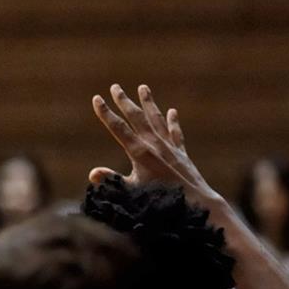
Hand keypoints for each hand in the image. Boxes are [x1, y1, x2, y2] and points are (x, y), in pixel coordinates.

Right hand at [90, 84, 214, 199]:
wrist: (196, 201)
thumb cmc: (161, 199)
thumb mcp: (133, 191)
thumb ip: (113, 180)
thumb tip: (92, 174)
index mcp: (140, 152)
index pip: (118, 128)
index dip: (105, 113)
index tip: (97, 98)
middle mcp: (154, 144)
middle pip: (136, 117)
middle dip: (124, 101)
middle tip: (115, 86)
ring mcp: (169, 147)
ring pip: (156, 119)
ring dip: (149, 103)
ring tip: (143, 87)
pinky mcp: (181, 153)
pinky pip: (176, 133)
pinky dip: (173, 122)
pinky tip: (172, 111)